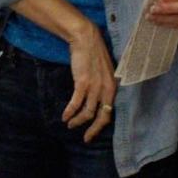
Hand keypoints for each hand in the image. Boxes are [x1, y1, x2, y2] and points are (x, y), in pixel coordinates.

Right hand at [63, 21, 117, 142]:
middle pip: (102, 117)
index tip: (93, 132)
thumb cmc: (93, 54)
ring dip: (77, 121)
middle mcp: (107, 90)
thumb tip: (97, 98)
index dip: (101, 125)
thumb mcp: (104, 72)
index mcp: (114, 87)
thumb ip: (103, 85)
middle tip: (85, 139)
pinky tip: (64, 117)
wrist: (86, 39)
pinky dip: (69, 112)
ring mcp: (95, 87)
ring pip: (88, 112)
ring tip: (69, 125)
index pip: (110, 112)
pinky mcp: (83, 83)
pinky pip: (76, 103)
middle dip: (92, 130)